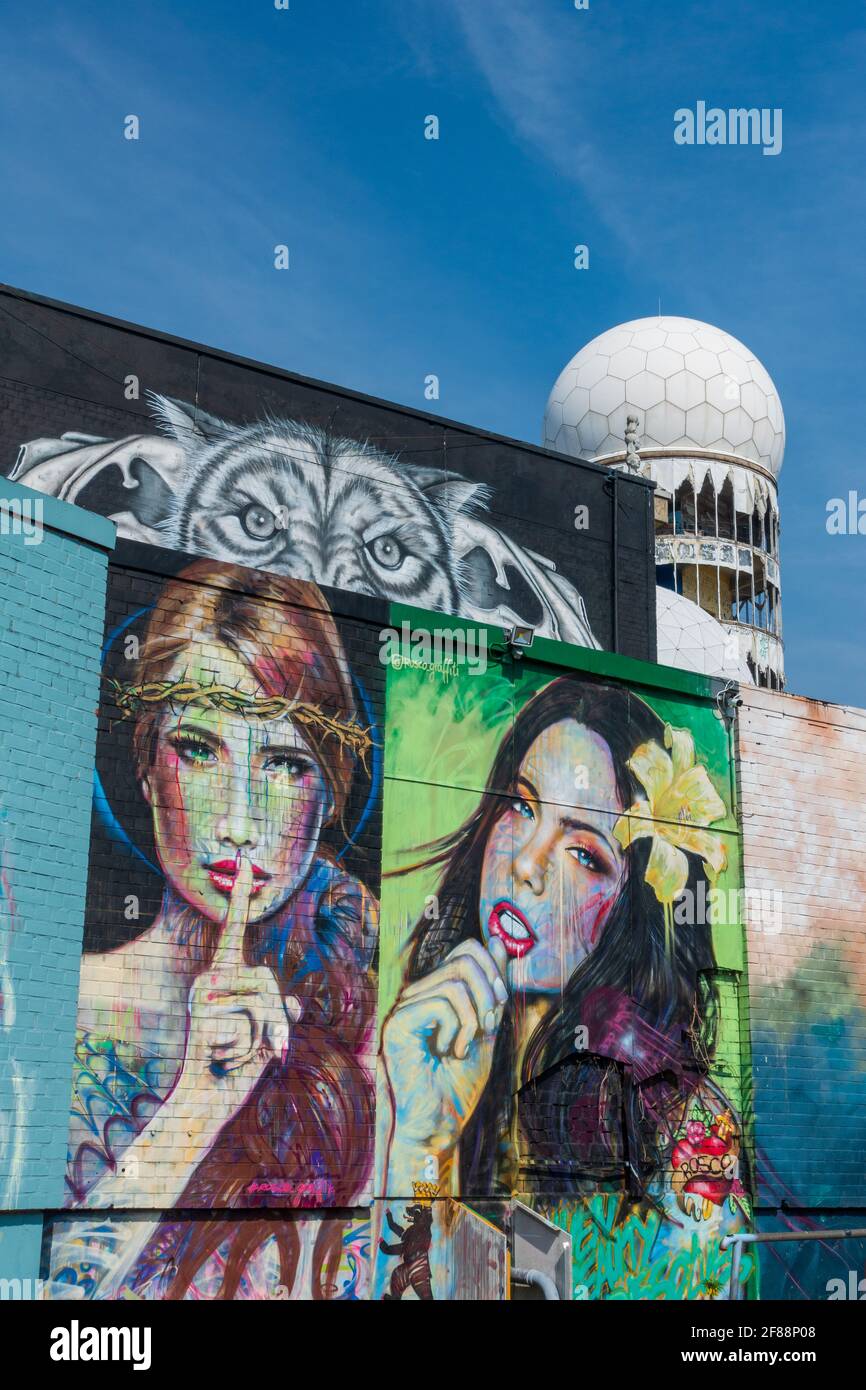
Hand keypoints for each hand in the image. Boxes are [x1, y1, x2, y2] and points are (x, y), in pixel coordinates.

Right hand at [176, 853, 299, 1119]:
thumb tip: (295, 1006)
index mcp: (222, 978)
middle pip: (268, 981)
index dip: (241, 897)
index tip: (248, 862)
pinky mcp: (203, 1016)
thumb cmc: (235, 1069)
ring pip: (263, 1003)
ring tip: (236, 1054)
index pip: (235, 932)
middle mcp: (209, 981)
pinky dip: (249, 1051)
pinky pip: (252, 1026)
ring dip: (263, 1038)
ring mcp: (203, 997)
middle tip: (267, 1051)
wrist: (205, 1102)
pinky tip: (224, 1059)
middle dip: (276, 1020)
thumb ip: (277, 1017)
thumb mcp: (265, 1038)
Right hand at [381, 937, 508, 1159]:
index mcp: (433, 993)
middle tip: (488, 1028)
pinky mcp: (398, 1023)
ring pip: (456, 981)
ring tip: (464, 1047)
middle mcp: (415, 994)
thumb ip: (491, 987)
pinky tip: (449, 1052)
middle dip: (489, 992)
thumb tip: (497, 940)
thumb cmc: (459, 1084)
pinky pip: (444, 1002)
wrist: (439, 1123)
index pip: (465, 949)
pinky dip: (460, 1029)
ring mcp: (403, 1006)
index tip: (499, 1006)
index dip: (492, 969)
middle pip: (463, 958)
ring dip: (475, 1019)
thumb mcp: (487, 1028)